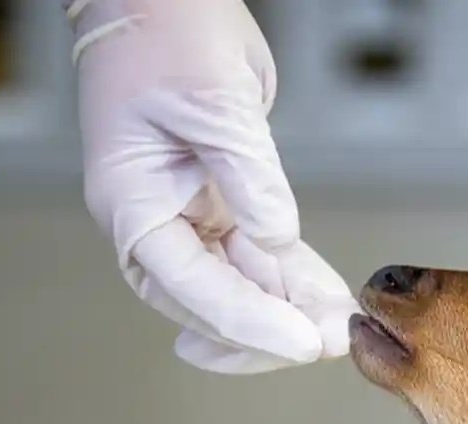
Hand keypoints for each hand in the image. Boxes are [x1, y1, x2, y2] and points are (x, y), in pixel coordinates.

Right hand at [67, 0, 358, 373]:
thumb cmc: (166, 36)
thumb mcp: (213, 104)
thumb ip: (249, 175)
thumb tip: (278, 237)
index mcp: (130, 203)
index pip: (190, 284)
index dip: (247, 321)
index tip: (300, 343)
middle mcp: (155, 219)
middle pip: (211, 301)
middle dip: (270, 327)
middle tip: (328, 342)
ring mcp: (188, 212)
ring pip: (240, 283)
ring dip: (287, 308)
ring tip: (337, 327)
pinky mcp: (220, 200)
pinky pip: (256, 253)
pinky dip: (290, 277)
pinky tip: (324, 299)